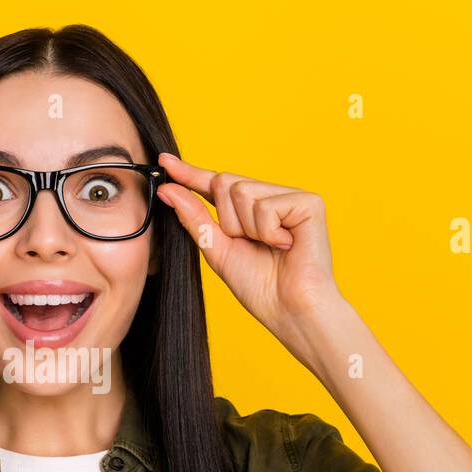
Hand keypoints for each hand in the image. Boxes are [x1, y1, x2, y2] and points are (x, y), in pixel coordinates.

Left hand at [155, 152, 343, 336]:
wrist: (290, 311)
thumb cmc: (259, 287)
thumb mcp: (217, 250)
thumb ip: (194, 217)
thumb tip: (167, 189)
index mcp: (249, 210)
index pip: (214, 185)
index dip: (190, 173)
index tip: (163, 161)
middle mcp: (270, 197)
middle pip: (224, 181)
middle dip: (227, 220)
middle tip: (250, 245)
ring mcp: (291, 197)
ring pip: (242, 191)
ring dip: (247, 228)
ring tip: (271, 247)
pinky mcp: (309, 202)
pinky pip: (266, 205)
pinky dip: (268, 232)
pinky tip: (286, 245)